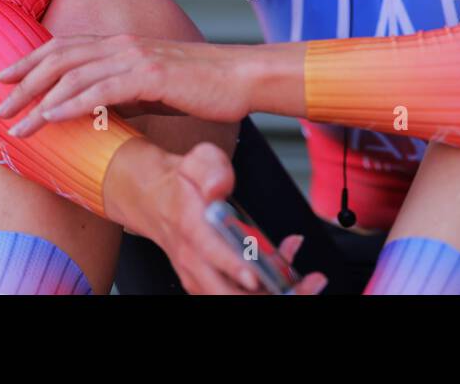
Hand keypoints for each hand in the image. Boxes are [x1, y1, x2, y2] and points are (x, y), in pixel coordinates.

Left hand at [0, 33, 250, 137]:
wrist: (240, 78)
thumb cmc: (200, 86)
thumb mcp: (151, 88)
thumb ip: (120, 93)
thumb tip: (90, 108)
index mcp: (122, 43)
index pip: (63, 46)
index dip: (28, 60)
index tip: (0, 77)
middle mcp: (123, 44)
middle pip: (59, 57)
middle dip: (23, 82)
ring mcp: (136, 57)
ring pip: (75, 74)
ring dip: (40, 100)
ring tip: (17, 123)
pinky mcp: (152, 76)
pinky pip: (103, 89)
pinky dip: (73, 102)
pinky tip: (53, 117)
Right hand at [110, 138, 328, 294]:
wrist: (153, 199)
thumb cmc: (181, 182)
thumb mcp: (197, 159)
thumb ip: (211, 168)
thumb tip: (219, 187)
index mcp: (191, 226)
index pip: (211, 252)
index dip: (235, 265)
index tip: (256, 274)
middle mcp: (193, 258)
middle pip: (227, 292)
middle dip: (268, 293)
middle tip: (305, 285)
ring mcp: (198, 275)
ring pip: (232, 299)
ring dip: (272, 295)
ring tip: (306, 283)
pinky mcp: (205, 283)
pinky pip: (234, 296)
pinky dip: (264, 291)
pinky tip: (288, 275)